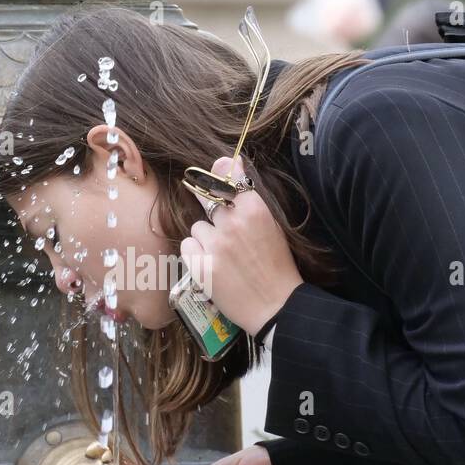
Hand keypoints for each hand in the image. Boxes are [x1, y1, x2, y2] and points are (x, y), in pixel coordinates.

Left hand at [180, 154, 303, 334]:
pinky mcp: (202, 266)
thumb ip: (247, 195)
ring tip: (224, 256)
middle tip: (228, 234)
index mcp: (255, 209)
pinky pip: (188, 247)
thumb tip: (227, 159)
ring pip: (197, 228)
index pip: (225, 179)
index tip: (216, 183)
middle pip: (207, 202)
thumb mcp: (271, 224)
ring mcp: (216, 245)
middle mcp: (233, 223)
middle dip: (214, 216)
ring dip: (206, 239)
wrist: (276, 305)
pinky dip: (196, 255)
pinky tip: (213, 265)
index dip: (218, 181)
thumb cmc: (276, 265)